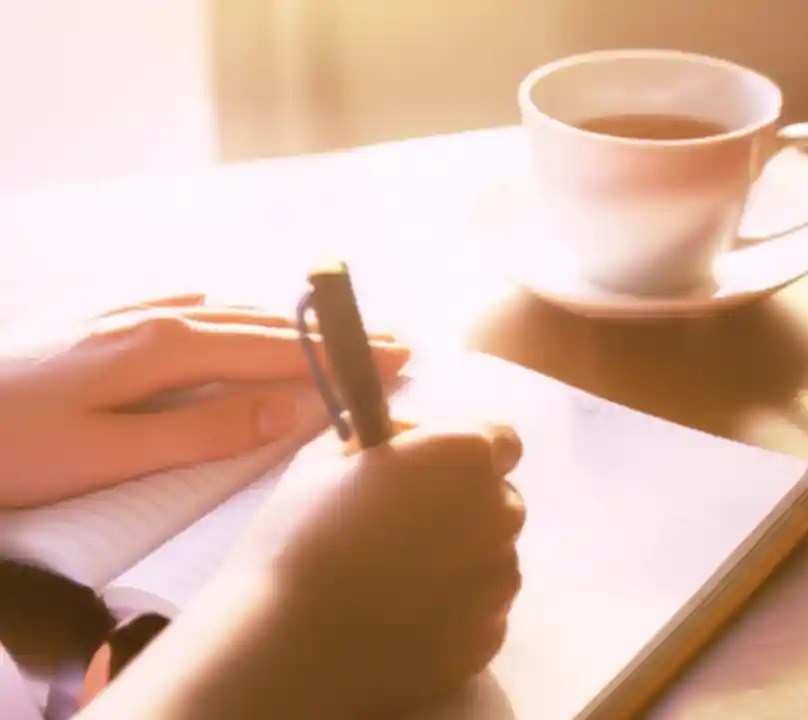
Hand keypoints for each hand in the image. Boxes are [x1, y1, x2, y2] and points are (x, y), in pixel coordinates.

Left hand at [0, 293, 409, 507]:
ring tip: (332, 328)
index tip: (401, 354)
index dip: (339, 353)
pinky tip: (228, 314)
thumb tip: (287, 410)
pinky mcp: (95, 320)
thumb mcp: (107, 455)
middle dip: (329, 330)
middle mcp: (151, 316)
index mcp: (164, 347)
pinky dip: (230, 312)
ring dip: (286, 320)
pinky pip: (185, 304)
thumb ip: (202, 433)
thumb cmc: (7, 448)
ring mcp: (121, 311)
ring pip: (225, 308)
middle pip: (260, 320)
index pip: (275, 348)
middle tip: (394, 336)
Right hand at [235, 423, 526, 715]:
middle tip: (396, 527)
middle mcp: (500, 513)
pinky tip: (400, 619)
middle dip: (459, 505)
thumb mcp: (323, 462)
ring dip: (458, 558)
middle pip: (497, 499)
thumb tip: (401, 444)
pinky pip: (481, 608)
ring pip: (491, 555)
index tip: (424, 469)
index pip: (501, 439)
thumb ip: (379, 438)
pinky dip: (453, 609)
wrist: (291, 653)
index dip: (462, 451)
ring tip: (392, 582)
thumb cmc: (299, 543)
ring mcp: (501, 579)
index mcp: (463, 457)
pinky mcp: (491, 635)